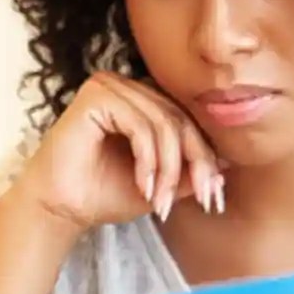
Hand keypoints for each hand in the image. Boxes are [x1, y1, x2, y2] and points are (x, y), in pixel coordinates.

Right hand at [10, 71, 223, 231]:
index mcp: (139, 99)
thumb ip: (191, 170)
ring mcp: (109, 85)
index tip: (214, 195)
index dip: (204, 156)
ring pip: (162, 123)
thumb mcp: (160, 183)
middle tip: (202, 198)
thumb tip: (232, 162)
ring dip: (169, 167)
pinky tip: (143, 184)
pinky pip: (140, 124)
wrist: (60, 208)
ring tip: (160, 199)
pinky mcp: (96, 95)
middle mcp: (125, 86)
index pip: (185, 119)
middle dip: (194, 163)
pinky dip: (148, 159)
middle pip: (178, 119)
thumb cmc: (101, 194)